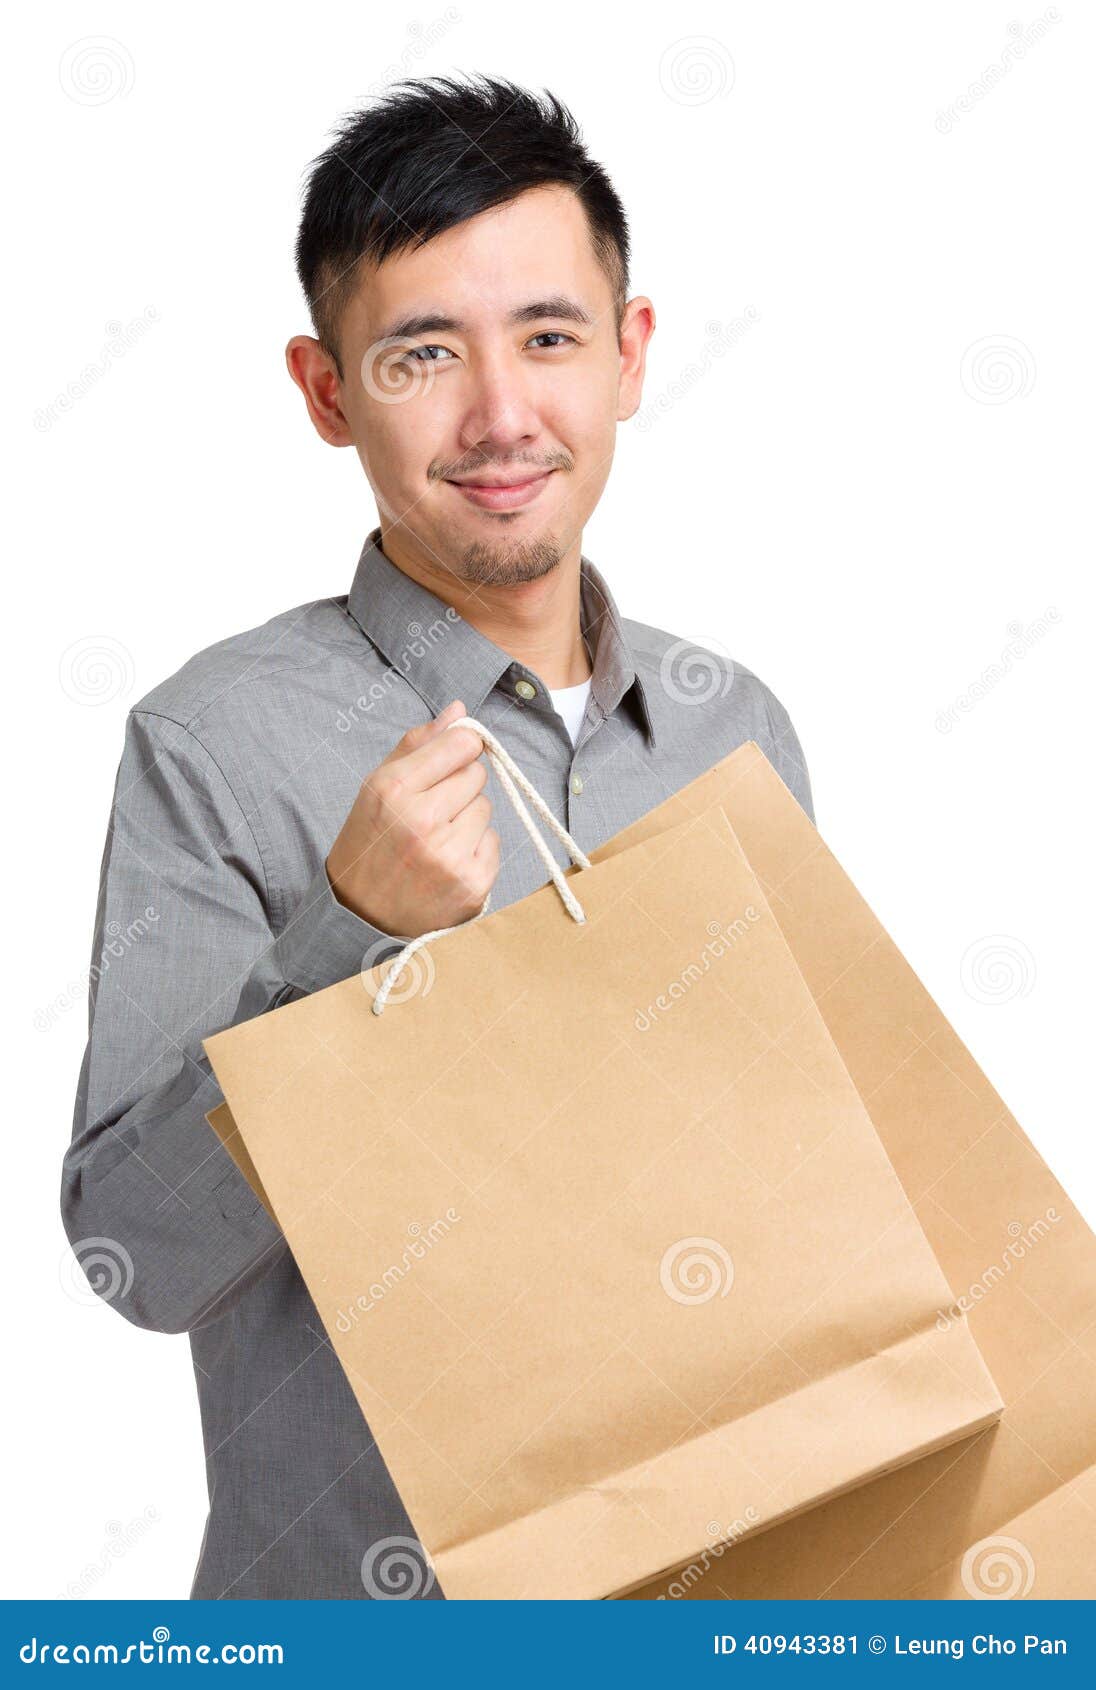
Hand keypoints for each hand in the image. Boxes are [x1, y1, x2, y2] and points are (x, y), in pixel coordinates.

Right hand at [326, 700, 499, 937]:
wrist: (360, 917)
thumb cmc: (369, 843)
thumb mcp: (377, 787)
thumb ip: (419, 744)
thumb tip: (458, 710)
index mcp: (394, 789)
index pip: (460, 743)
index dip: (459, 748)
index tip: (450, 759)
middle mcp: (422, 821)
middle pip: (476, 774)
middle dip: (459, 786)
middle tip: (432, 810)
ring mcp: (449, 856)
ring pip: (486, 808)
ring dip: (467, 818)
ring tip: (436, 838)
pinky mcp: (472, 884)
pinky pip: (493, 841)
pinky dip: (475, 848)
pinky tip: (447, 860)